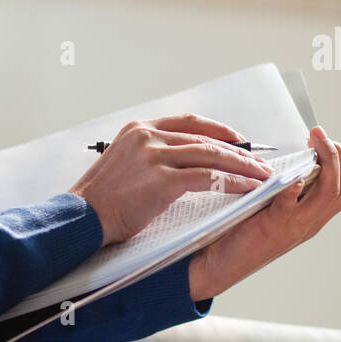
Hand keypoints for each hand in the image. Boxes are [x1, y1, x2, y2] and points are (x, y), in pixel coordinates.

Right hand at [69, 114, 272, 246]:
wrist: (80, 219)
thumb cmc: (99, 201)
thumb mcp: (123, 166)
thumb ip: (149, 158)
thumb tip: (179, 165)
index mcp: (138, 130)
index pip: (189, 122)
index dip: (219, 130)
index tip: (239, 140)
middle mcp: (147, 136)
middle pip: (205, 138)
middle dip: (238, 151)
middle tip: (259, 162)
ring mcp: (154, 156)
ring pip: (211, 155)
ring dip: (241, 166)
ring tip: (260, 176)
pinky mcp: (161, 180)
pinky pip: (207, 178)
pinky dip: (231, 182)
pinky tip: (246, 188)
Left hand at [188, 126, 340, 300]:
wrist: (218, 264)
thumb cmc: (240, 232)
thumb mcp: (272, 208)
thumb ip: (283, 190)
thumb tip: (284, 161)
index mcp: (311, 217)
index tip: (327, 141)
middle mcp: (309, 222)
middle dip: (338, 154)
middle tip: (320, 134)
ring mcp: (294, 227)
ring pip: (328, 192)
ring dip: (326, 161)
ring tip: (314, 142)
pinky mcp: (272, 228)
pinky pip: (290, 206)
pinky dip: (294, 188)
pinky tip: (293, 174)